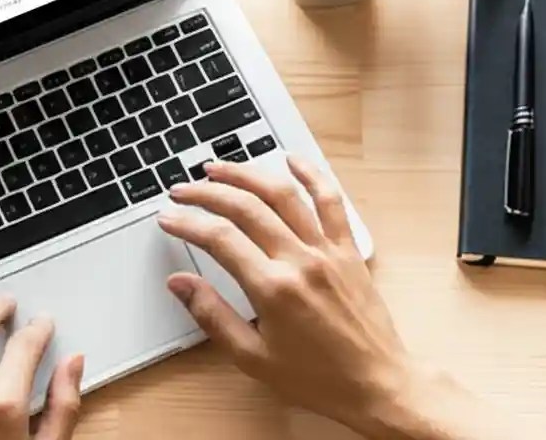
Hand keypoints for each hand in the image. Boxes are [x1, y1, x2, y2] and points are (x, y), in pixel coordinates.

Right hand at [158, 156, 518, 439]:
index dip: (187, 223)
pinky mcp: (349, 249)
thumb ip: (212, 315)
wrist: (376, 384)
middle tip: (183, 191)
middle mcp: (300, 261)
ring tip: (219, 168)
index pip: (219, 239)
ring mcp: (327, 250)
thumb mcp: (252, 357)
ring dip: (248, 174)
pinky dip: (312, 175)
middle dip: (207, 193)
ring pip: (283, 194)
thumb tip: (179, 283)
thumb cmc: (317, 378)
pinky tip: (292, 161)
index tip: (168, 217)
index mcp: (273, 289)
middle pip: (246, 207)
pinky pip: (331, 201)